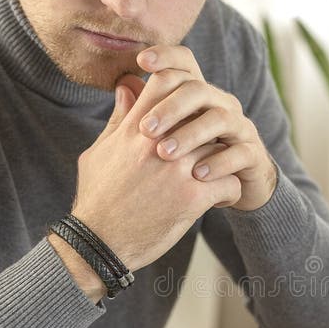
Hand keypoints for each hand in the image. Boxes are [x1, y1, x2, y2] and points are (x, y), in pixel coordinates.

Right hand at [71, 74, 240, 272]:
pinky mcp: (192, 198)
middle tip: (214, 143)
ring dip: (223, 160)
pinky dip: (230, 189)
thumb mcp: (100, 152)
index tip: (191, 109)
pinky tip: (221, 197)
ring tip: (220, 173)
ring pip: (220, 148)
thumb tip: (128, 85)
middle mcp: (158, 144)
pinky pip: (230, 182)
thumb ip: (119, 117)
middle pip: (201, 116)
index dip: (183, 89)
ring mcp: (177, 170)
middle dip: (209, 129)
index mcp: (135, 130)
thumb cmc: (97, 198)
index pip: (166, 83)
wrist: (99, 244)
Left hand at [135, 45, 277, 210]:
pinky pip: (240, 153)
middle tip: (145, 130)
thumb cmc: (192, 160)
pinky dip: (219, 163)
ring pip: (221, 118)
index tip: (141, 61)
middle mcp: (222, 104)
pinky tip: (197, 175)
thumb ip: (145, 112)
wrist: (236, 189)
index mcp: (199, 95)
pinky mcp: (254, 155)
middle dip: (170, 108)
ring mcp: (241, 128)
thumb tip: (122, 84)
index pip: (185, 63)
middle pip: (199, 90)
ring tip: (165, 154)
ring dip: (191, 135)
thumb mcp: (166, 136)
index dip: (166, 56)